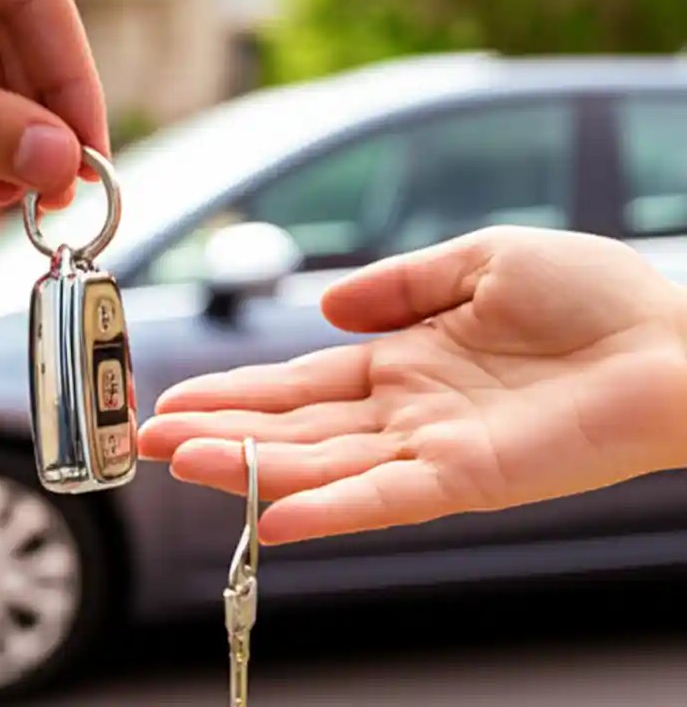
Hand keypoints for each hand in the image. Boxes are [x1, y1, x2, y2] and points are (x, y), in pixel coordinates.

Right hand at [139, 226, 686, 545]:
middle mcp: (404, 412)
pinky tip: (272, 516)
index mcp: (403, 361)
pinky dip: (328, 510)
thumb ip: (398, 285)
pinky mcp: (466, 478)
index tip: (171, 398)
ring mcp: (429, 449)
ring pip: (320, 464)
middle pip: (292, 429)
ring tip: (179, 462)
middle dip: (217, 433)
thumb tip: (324, 311)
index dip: (234, 392)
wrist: (679, 340)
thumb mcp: (480, 260)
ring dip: (247, 467)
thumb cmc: (596, 295)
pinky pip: (384, 498)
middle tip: (145, 440)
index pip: (298, 384)